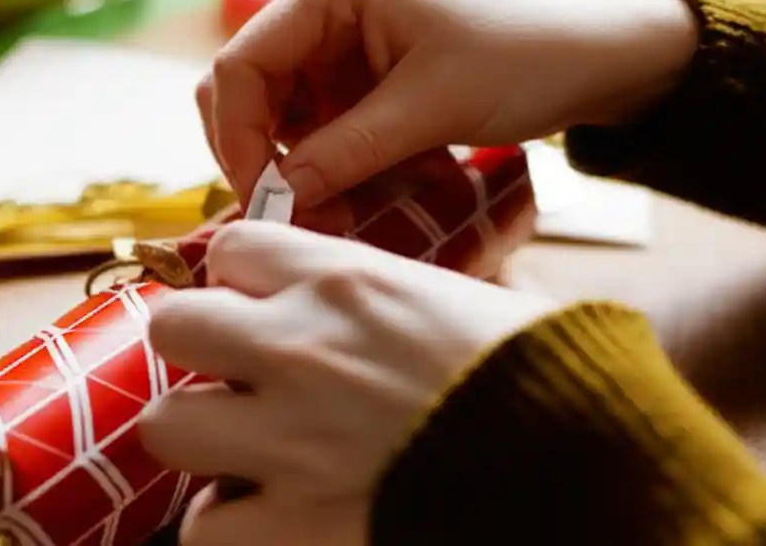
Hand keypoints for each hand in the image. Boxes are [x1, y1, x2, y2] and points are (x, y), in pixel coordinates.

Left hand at [139, 221, 558, 545]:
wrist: (597, 474)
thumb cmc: (557, 382)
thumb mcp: (492, 304)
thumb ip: (428, 289)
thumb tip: (432, 284)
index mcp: (349, 284)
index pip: (233, 247)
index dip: (240, 280)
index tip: (258, 306)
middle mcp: (301, 348)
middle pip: (174, 324)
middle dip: (200, 352)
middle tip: (240, 381)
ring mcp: (289, 439)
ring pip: (167, 423)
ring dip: (203, 443)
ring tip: (247, 458)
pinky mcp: (294, 524)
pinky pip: (204, 527)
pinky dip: (230, 527)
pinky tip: (272, 520)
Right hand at [199, 0, 698, 207]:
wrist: (593, 60)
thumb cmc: (523, 59)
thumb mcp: (431, 108)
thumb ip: (347, 152)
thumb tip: (276, 200)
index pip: (240, 67)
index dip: (237, 138)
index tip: (264, 202)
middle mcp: (319, 13)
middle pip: (244, 93)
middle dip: (260, 158)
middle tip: (294, 218)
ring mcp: (335, 50)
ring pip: (275, 121)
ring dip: (295, 174)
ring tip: (337, 219)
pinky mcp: (356, 84)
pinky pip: (314, 133)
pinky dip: (324, 171)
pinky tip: (355, 200)